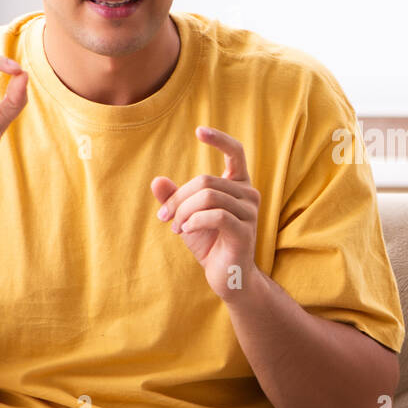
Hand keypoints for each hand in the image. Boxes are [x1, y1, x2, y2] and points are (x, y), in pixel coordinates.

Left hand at [150, 126, 260, 297]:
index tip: (198, 130)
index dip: (219, 139)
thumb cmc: (210, 244)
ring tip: (176, 227)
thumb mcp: (187, 217)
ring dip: (184, 211)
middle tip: (165, 216)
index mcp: (239, 186)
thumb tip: (157, 180)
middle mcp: (249, 196)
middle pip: (206, 180)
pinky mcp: (245, 232)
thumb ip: (175, 199)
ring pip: (208, 197)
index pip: (236, 152)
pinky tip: (185, 231)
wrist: (227, 277)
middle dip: (179, 198)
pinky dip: (193, 221)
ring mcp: (250, 213)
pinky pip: (215, 215)